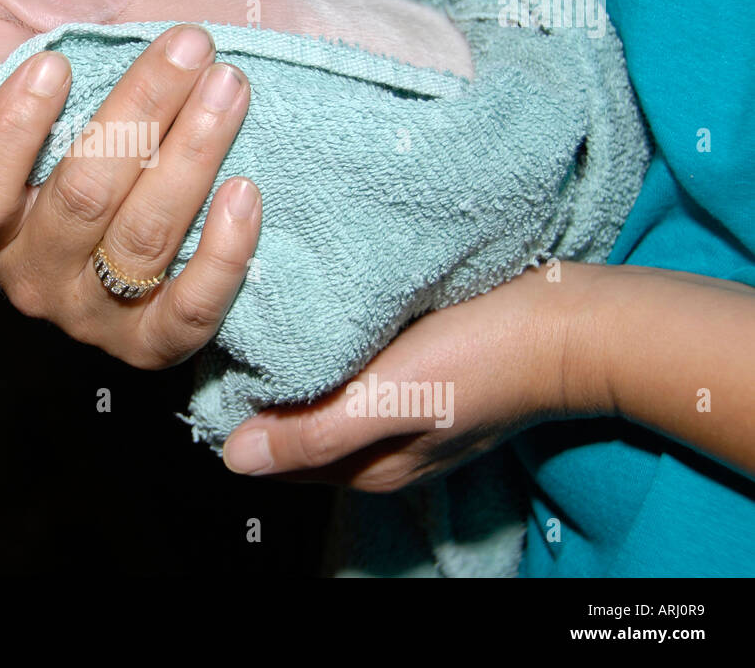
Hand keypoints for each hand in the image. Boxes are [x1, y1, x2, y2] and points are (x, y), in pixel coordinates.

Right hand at [0, 23, 262, 368]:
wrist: (113, 271)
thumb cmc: (78, 165)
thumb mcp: (46, 124)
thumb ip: (44, 70)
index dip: (12, 130)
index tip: (57, 61)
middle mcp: (30, 280)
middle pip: (83, 195)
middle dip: (141, 109)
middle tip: (190, 44)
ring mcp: (91, 318)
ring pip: (142, 238)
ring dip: (192, 154)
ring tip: (229, 86)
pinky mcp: (150, 346)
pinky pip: (190, 310)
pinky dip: (223, 251)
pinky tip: (245, 190)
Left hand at [221, 263, 611, 488]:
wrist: (572, 322)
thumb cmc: (482, 358)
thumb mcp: (389, 399)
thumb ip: (313, 434)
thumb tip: (234, 460)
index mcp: (368, 468)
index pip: (274, 458)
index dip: (238, 417)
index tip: (214, 365)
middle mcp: (381, 451)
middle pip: (296, 430)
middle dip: (261, 393)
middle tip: (231, 331)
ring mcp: (404, 418)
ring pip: (323, 400)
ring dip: (294, 369)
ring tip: (264, 320)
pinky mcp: (423, 381)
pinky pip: (355, 375)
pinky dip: (330, 354)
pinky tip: (319, 318)